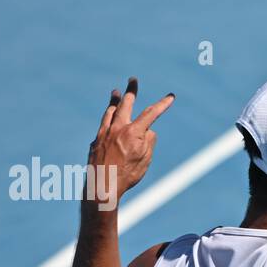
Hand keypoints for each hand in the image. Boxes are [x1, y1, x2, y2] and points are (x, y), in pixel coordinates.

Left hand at [87, 78, 173, 203]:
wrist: (102, 186)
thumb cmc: (127, 176)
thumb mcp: (145, 159)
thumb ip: (149, 141)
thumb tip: (148, 131)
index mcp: (132, 132)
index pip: (151, 114)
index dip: (162, 104)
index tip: (170, 97)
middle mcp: (116, 128)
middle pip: (125, 104)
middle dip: (131, 91)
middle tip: (133, 80)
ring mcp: (103, 133)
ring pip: (110, 112)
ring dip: (114, 101)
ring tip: (116, 94)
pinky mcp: (95, 142)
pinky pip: (103, 126)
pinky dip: (108, 120)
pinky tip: (109, 122)